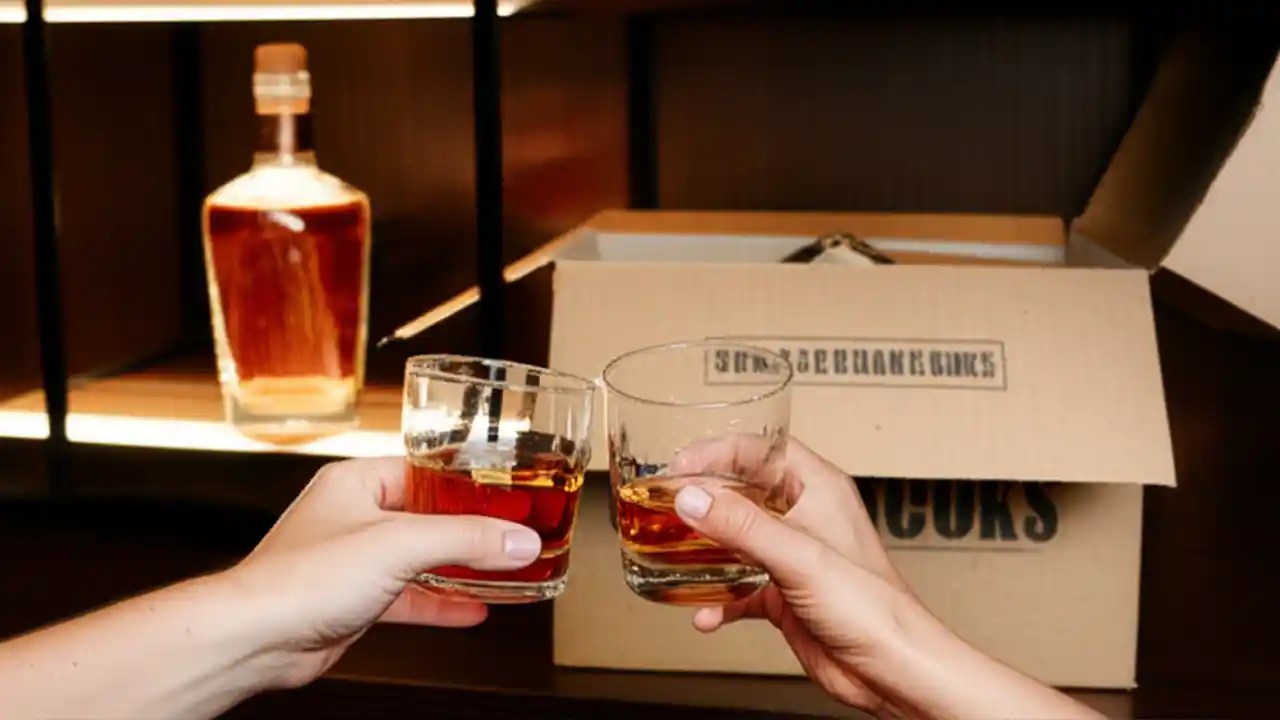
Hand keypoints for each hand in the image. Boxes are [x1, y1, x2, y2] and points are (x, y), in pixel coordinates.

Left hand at [224, 457, 542, 687]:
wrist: (256, 638)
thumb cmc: (298, 579)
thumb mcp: (399, 544)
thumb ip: (465, 539)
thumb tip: (516, 539)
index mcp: (356, 483)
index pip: (425, 471)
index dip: (467, 482)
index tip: (504, 491)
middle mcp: (353, 517)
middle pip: (428, 516)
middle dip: (470, 528)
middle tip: (510, 529)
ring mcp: (353, 561)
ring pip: (420, 559)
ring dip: (460, 567)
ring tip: (502, 567)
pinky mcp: (355, 601)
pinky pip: (410, 596)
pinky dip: (442, 602)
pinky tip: (471, 608)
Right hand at [672, 437, 1099, 719]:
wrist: (893, 670)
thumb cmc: (873, 607)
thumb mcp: (798, 556)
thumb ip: (742, 525)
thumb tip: (692, 498)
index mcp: (818, 489)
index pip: (761, 450)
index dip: (718, 451)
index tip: (679, 466)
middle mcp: (805, 518)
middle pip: (742, 492)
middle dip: (702, 500)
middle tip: (665, 505)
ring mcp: (793, 558)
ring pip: (736, 540)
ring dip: (704, 550)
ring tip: (670, 554)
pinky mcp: (786, 596)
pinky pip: (739, 589)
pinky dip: (718, 600)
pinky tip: (703, 614)